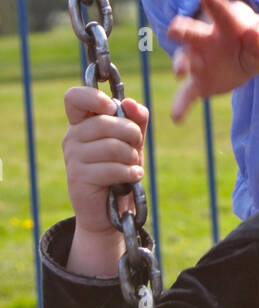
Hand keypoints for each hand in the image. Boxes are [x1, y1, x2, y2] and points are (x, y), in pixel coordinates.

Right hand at [62, 88, 148, 276]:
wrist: (109, 210)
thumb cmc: (120, 169)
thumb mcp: (132, 141)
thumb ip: (136, 119)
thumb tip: (130, 103)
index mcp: (82, 122)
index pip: (74, 97)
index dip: (93, 97)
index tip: (111, 108)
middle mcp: (72, 137)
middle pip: (104, 123)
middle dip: (131, 133)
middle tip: (136, 146)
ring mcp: (73, 158)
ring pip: (111, 146)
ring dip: (131, 157)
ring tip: (133, 165)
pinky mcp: (78, 178)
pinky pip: (112, 168)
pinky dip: (130, 173)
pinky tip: (132, 177)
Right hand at [167, 0, 258, 121]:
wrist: (246, 56)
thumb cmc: (256, 41)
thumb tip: (253, 35)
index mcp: (226, 25)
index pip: (221, 13)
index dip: (215, 4)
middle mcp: (206, 40)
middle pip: (192, 32)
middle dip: (183, 30)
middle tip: (175, 29)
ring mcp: (199, 61)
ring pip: (185, 60)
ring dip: (182, 64)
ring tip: (181, 70)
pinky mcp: (199, 83)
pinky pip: (187, 94)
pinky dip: (181, 105)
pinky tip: (177, 118)